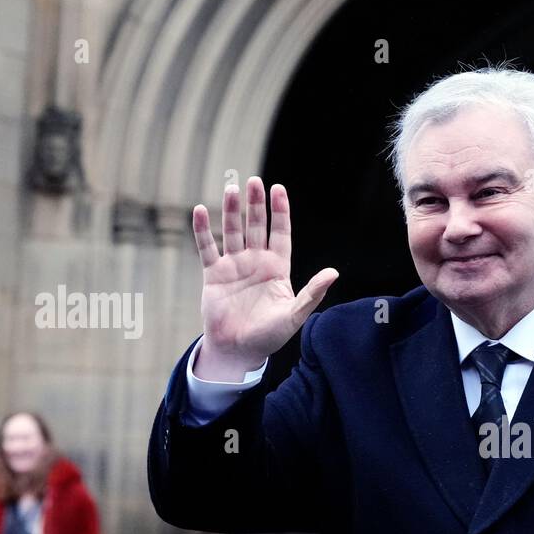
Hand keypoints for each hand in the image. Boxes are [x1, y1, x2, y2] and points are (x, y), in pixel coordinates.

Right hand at [192, 176, 338, 380]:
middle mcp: (256, 262)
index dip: (279, 212)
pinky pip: (207, 247)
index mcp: (277, 268)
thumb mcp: (294, 315)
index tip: (278, 189)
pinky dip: (203, 230)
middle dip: (255, 204)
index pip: (280, 233)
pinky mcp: (213, 274)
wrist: (238, 351)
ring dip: (231, 211)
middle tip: (254, 182)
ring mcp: (234, 265)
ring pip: (232, 231)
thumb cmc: (269, 336)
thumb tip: (333, 273)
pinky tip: (200, 211)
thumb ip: (312, 293)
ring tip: (231, 189)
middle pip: (256, 226)